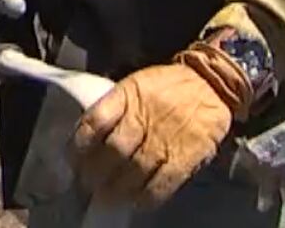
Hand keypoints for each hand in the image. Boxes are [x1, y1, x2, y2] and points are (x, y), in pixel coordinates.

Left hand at [69, 38, 249, 207]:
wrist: (212, 82)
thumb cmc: (170, 84)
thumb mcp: (136, 84)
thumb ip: (115, 107)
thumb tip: (91, 136)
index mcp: (126, 95)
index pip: (94, 121)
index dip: (79, 144)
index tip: (72, 159)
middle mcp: (142, 117)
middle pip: (112, 150)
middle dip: (95, 172)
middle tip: (87, 184)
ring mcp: (164, 138)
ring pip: (134, 170)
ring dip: (117, 188)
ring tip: (107, 198)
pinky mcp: (185, 155)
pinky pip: (163, 182)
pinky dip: (147, 196)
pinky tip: (137, 201)